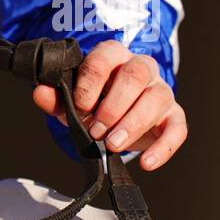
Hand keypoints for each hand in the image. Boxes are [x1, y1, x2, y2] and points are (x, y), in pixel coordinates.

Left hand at [31, 40, 187, 170]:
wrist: (114, 122)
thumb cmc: (94, 104)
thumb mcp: (72, 102)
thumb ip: (56, 97)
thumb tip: (41, 93)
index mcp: (113, 56)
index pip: (106, 56)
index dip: (92, 81)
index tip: (80, 105)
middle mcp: (141, 67)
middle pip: (135, 74)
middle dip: (114, 104)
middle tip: (97, 130)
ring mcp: (161, 90)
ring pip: (157, 97)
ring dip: (134, 123)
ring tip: (113, 145)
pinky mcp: (173, 116)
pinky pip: (178, 128)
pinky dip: (164, 148)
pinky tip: (146, 163)